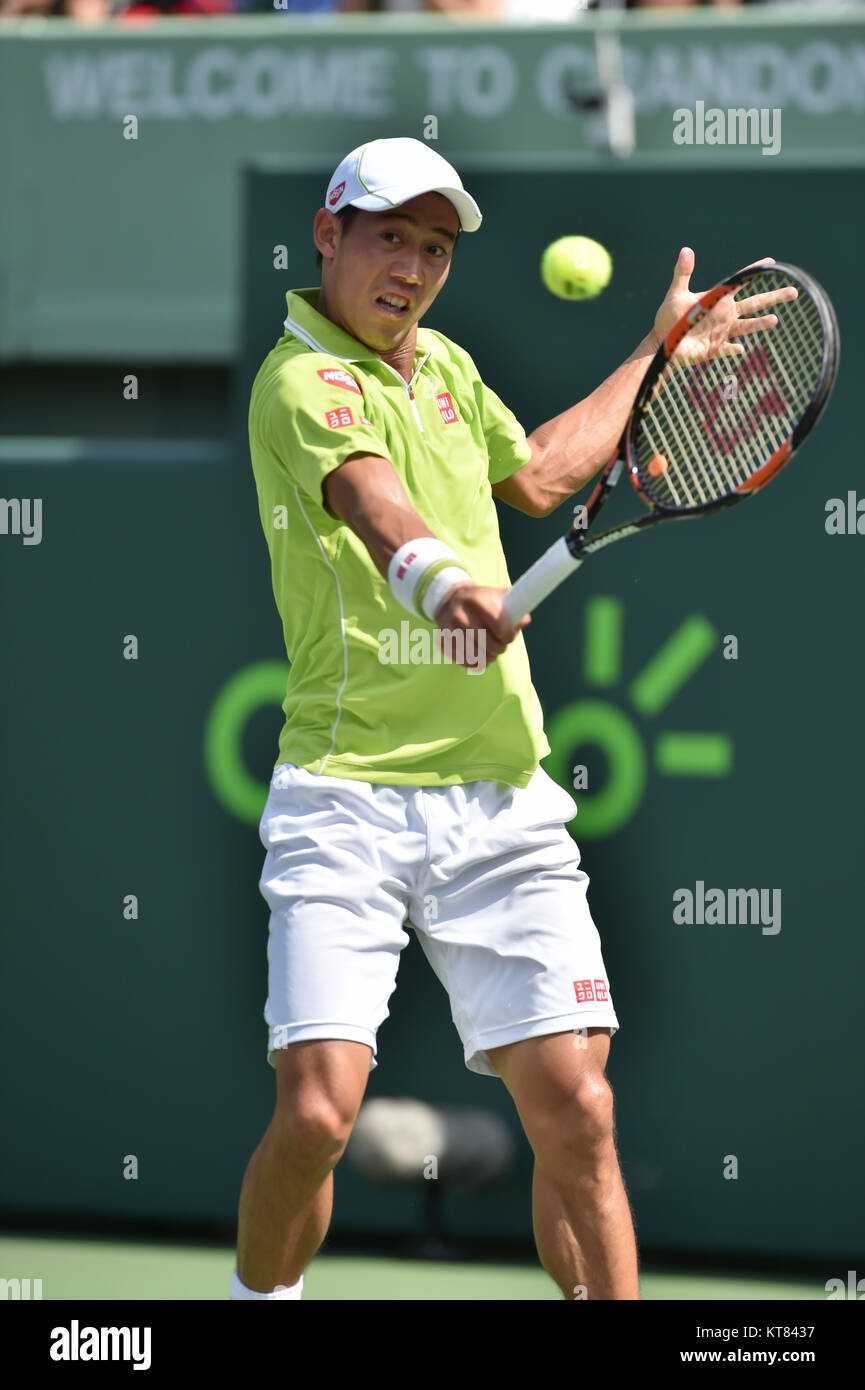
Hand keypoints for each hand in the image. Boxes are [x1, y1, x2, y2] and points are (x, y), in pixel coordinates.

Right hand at [433, 584, 529, 670]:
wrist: (449, 599)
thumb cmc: (481, 600)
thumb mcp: (498, 596)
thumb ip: (515, 607)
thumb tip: (523, 620)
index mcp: (477, 601)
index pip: (500, 628)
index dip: (509, 637)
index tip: (509, 636)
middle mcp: (461, 615)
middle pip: (489, 645)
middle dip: (500, 648)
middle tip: (501, 646)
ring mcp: (450, 629)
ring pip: (477, 656)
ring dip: (488, 658)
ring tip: (490, 652)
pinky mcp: (443, 641)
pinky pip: (464, 661)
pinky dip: (475, 663)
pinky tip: (479, 657)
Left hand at [652, 248, 797, 363]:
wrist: (662, 342)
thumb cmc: (668, 318)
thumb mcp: (675, 293)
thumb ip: (682, 273)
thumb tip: (685, 250)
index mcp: (718, 299)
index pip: (739, 283)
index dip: (753, 272)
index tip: (771, 262)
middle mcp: (724, 314)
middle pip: (754, 304)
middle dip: (774, 297)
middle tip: (794, 291)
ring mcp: (721, 332)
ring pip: (746, 326)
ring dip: (759, 323)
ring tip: (775, 320)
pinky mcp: (714, 348)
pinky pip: (726, 349)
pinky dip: (732, 349)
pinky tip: (741, 348)